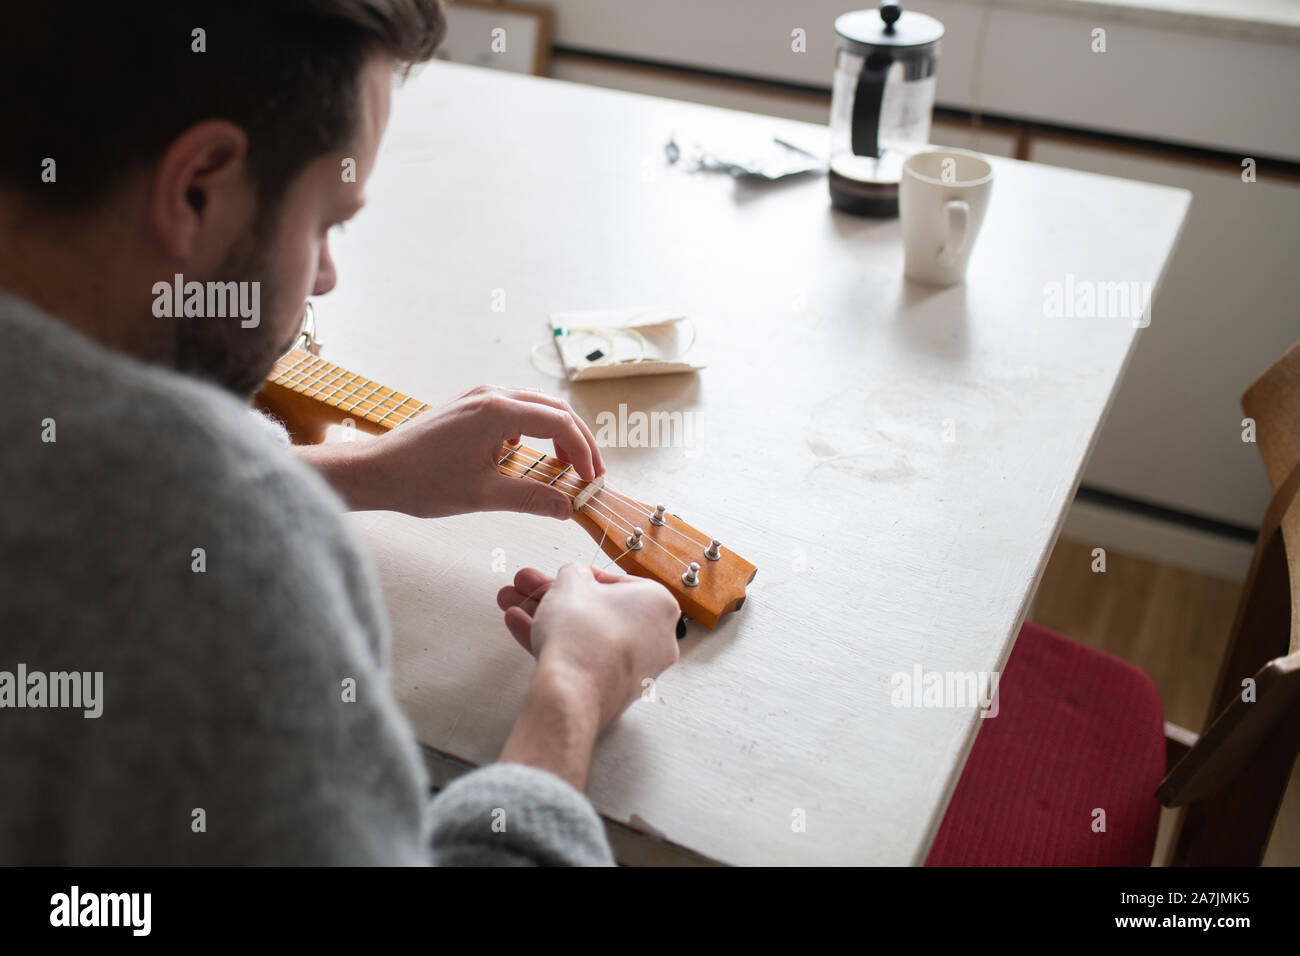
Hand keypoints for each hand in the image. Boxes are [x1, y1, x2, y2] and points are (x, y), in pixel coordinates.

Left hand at [300, 384, 604, 518]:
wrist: (375, 471)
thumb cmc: (421, 482)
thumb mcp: (483, 496)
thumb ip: (531, 498)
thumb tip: (565, 507)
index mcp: (497, 412)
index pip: (559, 423)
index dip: (583, 451)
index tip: (590, 479)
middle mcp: (491, 395)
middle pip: (553, 408)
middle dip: (577, 439)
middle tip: (590, 471)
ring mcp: (478, 397)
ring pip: (535, 405)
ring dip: (557, 432)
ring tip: (566, 464)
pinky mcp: (468, 405)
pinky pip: (514, 408)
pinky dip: (532, 428)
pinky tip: (525, 454)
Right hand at [497, 564, 680, 729]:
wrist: (571, 694)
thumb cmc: (581, 637)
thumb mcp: (570, 582)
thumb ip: (574, 572)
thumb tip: (576, 576)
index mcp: (659, 603)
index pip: (615, 582)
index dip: (579, 577)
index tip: (559, 578)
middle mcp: (656, 637)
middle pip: (597, 610)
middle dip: (555, 598)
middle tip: (531, 590)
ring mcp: (637, 667)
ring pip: (587, 635)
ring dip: (550, 619)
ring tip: (516, 608)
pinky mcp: (615, 689)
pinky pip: (585, 658)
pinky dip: (559, 645)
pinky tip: (525, 630)